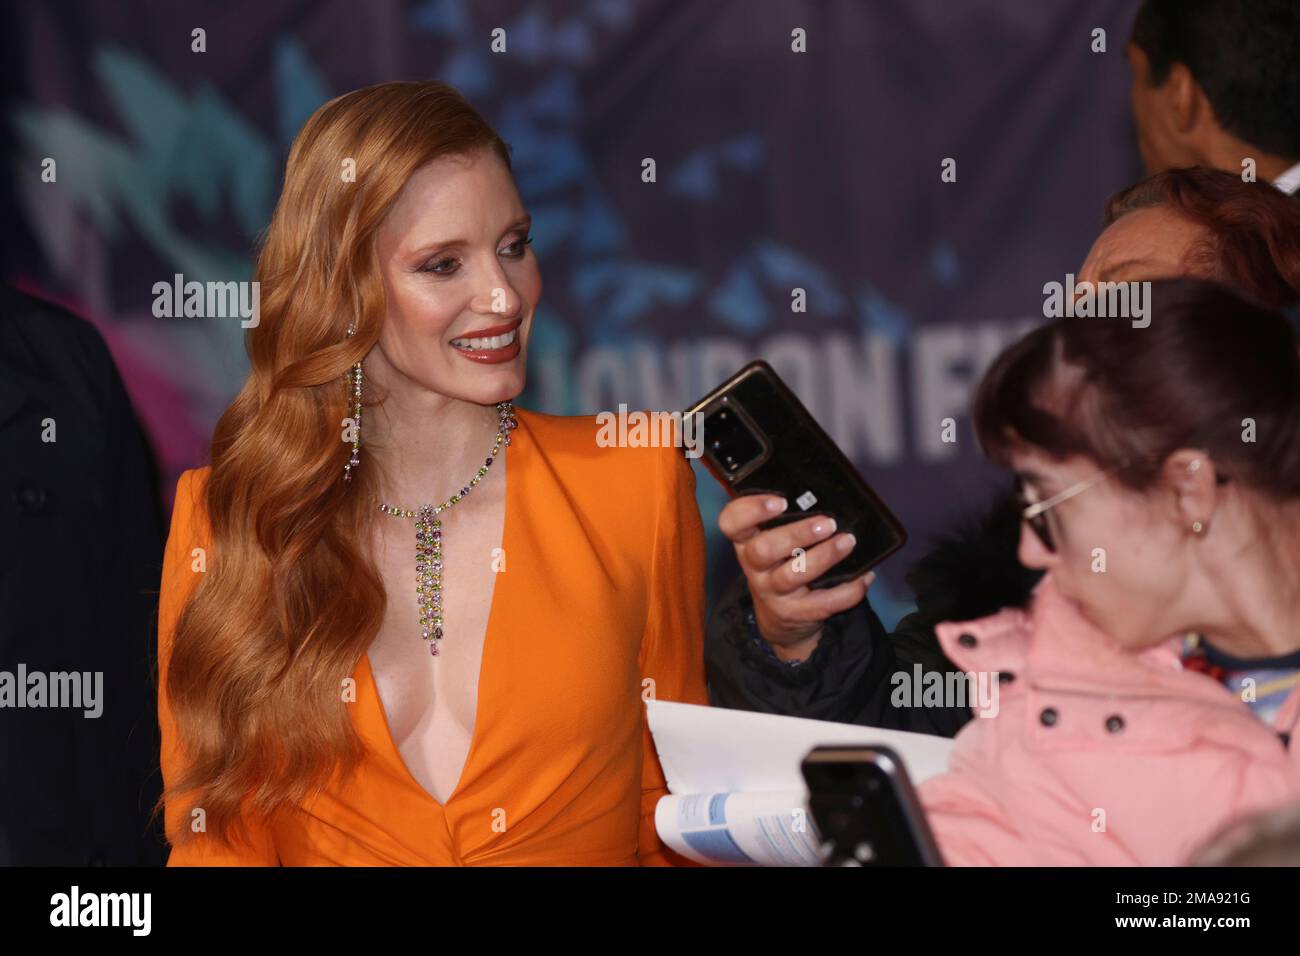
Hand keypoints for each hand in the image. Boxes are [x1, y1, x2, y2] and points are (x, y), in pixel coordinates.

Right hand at [718, 494, 875, 661]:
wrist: (781, 617)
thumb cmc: (782, 563)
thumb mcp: (773, 541)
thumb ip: (788, 520)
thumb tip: (829, 494)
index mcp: (746, 541)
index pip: (731, 523)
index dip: (751, 510)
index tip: (780, 501)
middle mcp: (754, 566)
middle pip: (763, 549)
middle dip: (796, 534)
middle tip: (827, 523)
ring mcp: (772, 592)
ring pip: (791, 575)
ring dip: (823, 557)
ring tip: (847, 542)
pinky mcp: (795, 613)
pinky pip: (822, 604)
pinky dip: (847, 591)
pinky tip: (865, 576)